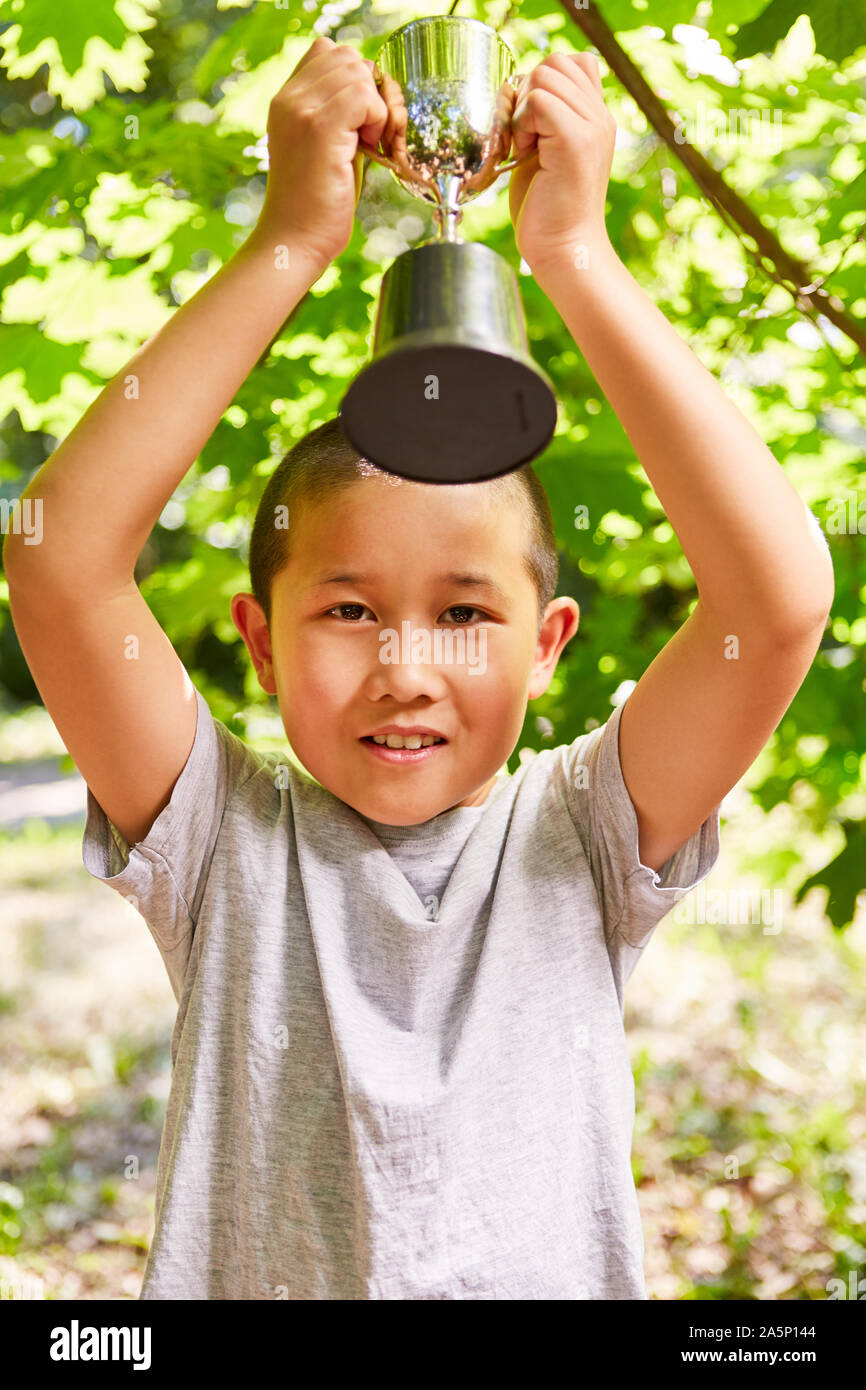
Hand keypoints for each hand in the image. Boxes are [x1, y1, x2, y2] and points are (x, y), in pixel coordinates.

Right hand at [251, 36, 392, 271]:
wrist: (295, 239)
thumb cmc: (316, 203)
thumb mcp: (326, 146)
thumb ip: (339, 113)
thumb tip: (375, 88)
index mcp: (287, 99)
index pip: (328, 51)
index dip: (356, 77)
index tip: (362, 118)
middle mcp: (289, 98)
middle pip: (348, 56)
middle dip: (373, 89)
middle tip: (374, 132)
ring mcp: (302, 110)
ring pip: (359, 73)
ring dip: (378, 108)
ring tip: (370, 144)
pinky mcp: (320, 128)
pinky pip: (365, 97)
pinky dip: (378, 120)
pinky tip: (369, 148)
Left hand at [507, 52, 616, 276]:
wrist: (564, 249)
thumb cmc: (547, 210)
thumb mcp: (544, 154)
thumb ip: (543, 119)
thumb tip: (517, 88)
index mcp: (595, 119)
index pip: (575, 62)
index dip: (544, 81)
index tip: (532, 122)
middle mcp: (600, 118)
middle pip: (557, 62)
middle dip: (529, 90)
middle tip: (525, 136)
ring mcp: (592, 126)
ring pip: (547, 74)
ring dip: (524, 106)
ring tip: (526, 145)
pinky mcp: (575, 140)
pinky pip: (540, 100)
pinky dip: (522, 122)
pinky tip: (524, 152)